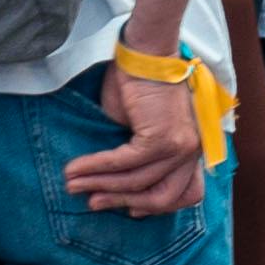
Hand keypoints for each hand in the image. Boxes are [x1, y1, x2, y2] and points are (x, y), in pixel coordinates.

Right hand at [71, 60, 219, 216]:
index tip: (131, 212)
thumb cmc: (141, 83)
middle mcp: (192, 152)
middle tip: (93, 203)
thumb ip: (136, 153)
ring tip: (73, 185)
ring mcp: (179, 147)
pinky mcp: (160, 139)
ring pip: (137, 182)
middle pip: (160, 197)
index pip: (183, 193)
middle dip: (123, 202)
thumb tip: (114, 179)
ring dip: (100, 185)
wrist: (146, 51)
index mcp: (192, 150)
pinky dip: (97, 168)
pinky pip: (124, 163)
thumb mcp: (141, 126)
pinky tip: (77, 169)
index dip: (155, 206)